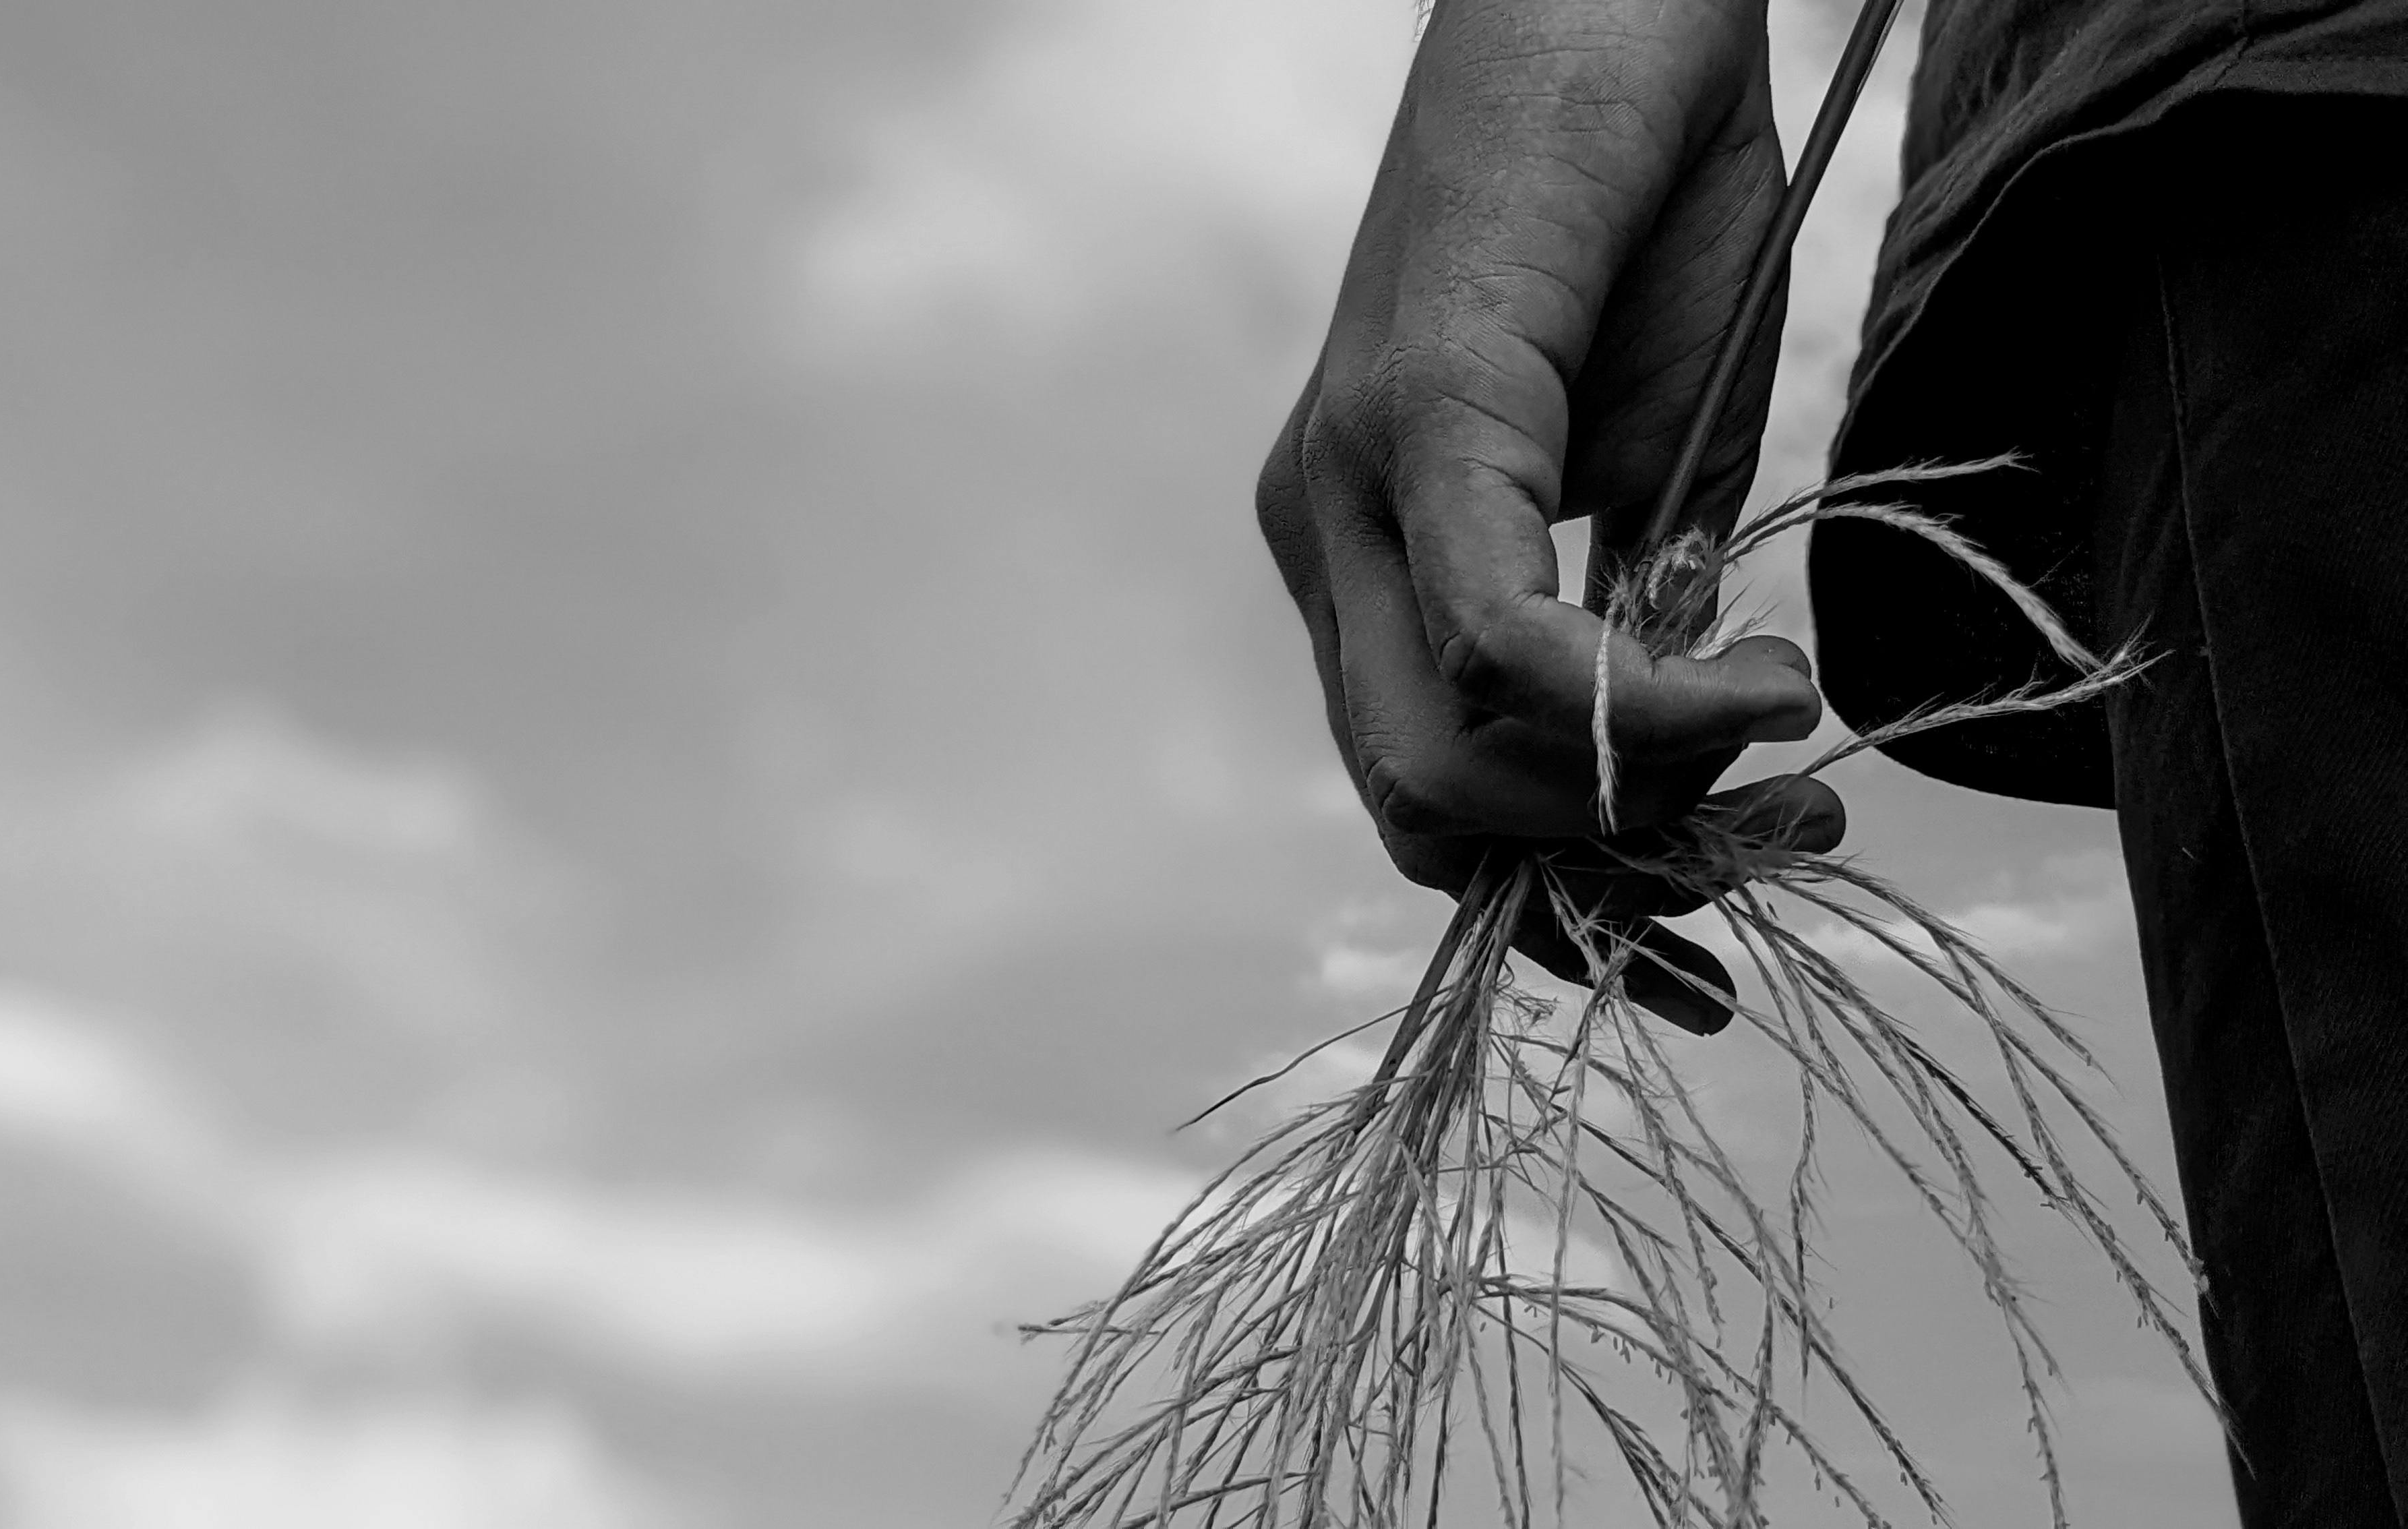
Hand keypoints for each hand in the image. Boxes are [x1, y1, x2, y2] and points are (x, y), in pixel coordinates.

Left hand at [1256, 0, 1837, 1026]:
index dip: (1549, 900)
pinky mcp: (1415, 413)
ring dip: (1635, 801)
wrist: (1635, 17)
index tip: (1694, 949)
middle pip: (1418, 810)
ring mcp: (1347, 479)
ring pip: (1442, 755)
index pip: (1416, 793)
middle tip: (1775, 837)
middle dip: (1603, 873)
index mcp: (1361, 559)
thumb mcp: (1652, 476)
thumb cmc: (1648, 227)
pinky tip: (1760, 687)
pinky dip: (1638, 701)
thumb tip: (1666, 767)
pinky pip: (1498, 633)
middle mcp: (1323, 534)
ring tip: (1789, 752)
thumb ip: (1633, 623)